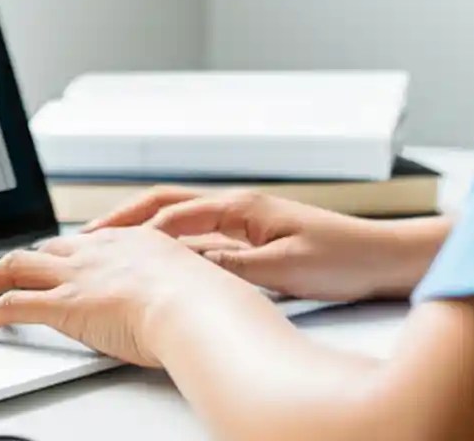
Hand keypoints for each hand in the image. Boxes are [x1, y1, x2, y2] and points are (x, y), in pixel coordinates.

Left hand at [0, 227, 274, 366]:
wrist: (198, 307)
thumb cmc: (210, 302)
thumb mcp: (202, 283)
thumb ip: (187, 288)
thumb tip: (199, 301)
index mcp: (133, 242)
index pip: (88, 242)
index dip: (66, 253)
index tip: (56, 261)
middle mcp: (99, 251)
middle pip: (46, 248)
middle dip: (22, 261)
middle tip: (5, 274)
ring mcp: (78, 275)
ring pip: (18, 267)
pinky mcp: (62, 304)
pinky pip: (11, 306)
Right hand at [86, 188, 443, 301]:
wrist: (386, 257)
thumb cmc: (346, 258)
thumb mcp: (286, 268)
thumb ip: (233, 266)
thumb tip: (187, 266)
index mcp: (242, 207)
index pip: (173, 215)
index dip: (134, 231)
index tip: (102, 246)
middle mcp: (239, 207)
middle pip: (166, 204)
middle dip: (124, 217)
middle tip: (87, 235)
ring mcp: (245, 220)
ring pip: (180, 219)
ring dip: (143, 228)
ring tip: (110, 244)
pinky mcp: (254, 238)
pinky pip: (199, 235)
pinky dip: (171, 243)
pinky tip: (160, 260)